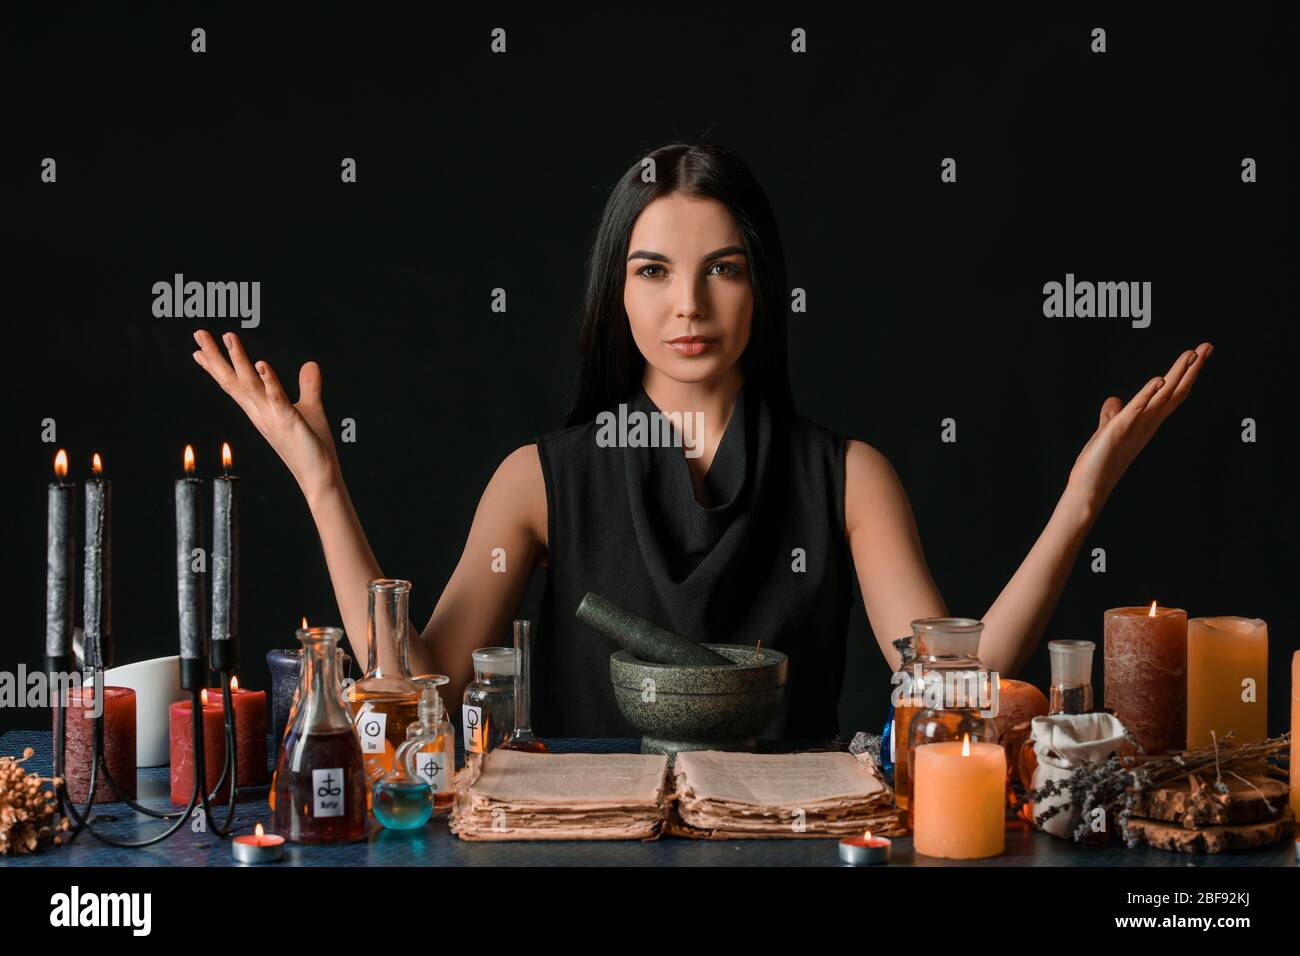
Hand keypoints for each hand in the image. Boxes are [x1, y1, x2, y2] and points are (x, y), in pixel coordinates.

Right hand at [191, 329, 339, 498]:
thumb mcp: (310, 408)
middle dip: (215, 356)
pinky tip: (262, 363)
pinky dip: (269, 380)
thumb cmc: (312, 445)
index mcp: (260, 409)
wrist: (319, 475)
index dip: (215, 367)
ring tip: (228, 336)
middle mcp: (259, 412)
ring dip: (238, 359)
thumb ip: (309, 386)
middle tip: (199, 333)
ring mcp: (271, 416)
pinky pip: (276, 397)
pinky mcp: (288, 420)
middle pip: (232, 380)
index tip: (197, 350)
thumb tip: (310, 363)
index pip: (234, 384)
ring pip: (249, 384)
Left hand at [1067, 342, 1212, 507]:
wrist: (1089, 488)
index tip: (1197, 354)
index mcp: (1147, 421)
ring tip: (1190, 355)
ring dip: (1176, 375)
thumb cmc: (1100, 461)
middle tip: (1207, 347)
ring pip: (1162, 397)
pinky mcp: (1119, 429)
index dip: (1185, 374)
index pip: (1171, 394)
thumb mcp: (1109, 429)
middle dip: (1191, 369)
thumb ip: (1112, 414)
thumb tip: (1114, 400)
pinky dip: (1147, 394)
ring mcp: (1136, 426)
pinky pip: (1136, 409)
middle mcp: (1147, 423)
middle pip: (1174, 392)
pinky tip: (1158, 380)